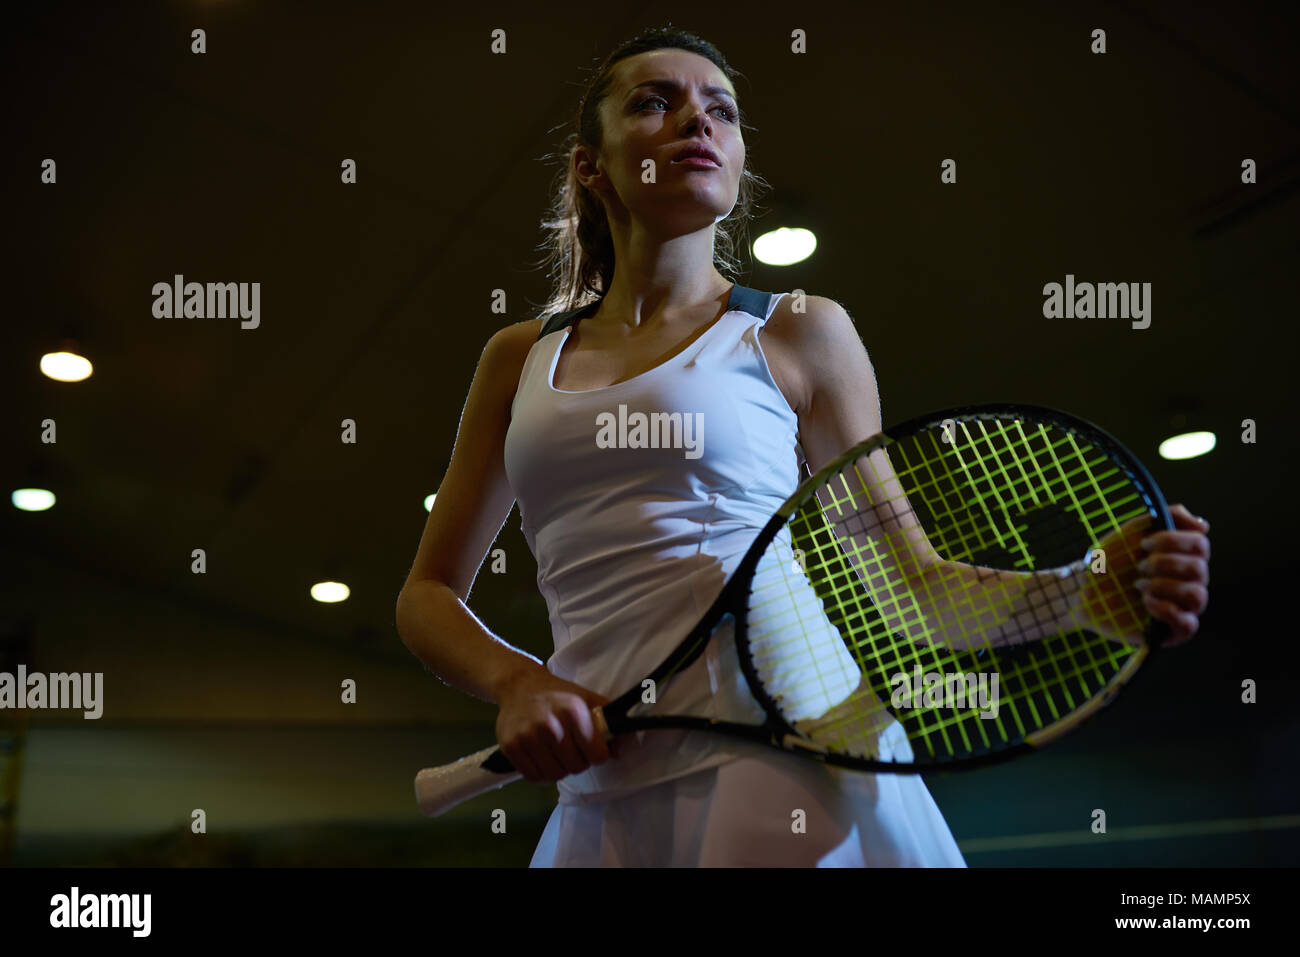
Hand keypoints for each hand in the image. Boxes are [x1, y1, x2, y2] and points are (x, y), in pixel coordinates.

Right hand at [494, 666, 617, 782]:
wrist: (519, 685)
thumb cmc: (557, 694)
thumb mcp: (587, 699)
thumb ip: (607, 722)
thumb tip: (617, 751)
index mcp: (573, 711)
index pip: (597, 755)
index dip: (598, 755)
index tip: (592, 749)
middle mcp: (550, 724)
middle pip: (576, 767)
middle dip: (578, 762)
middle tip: (572, 750)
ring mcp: (528, 736)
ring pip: (554, 775)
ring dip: (559, 769)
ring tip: (557, 754)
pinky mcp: (510, 746)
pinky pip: (533, 776)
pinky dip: (541, 773)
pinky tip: (542, 759)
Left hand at [1077, 503, 1209, 648]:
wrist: (1083, 589)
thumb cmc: (1111, 560)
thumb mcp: (1135, 531)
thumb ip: (1168, 517)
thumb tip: (1204, 525)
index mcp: (1183, 558)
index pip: (1201, 546)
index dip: (1173, 541)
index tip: (1143, 544)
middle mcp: (1189, 583)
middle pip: (1199, 569)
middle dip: (1163, 564)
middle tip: (1138, 567)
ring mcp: (1182, 608)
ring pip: (1197, 596)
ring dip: (1164, 586)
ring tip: (1139, 585)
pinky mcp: (1171, 632)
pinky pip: (1189, 624)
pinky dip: (1167, 610)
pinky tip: (1147, 602)